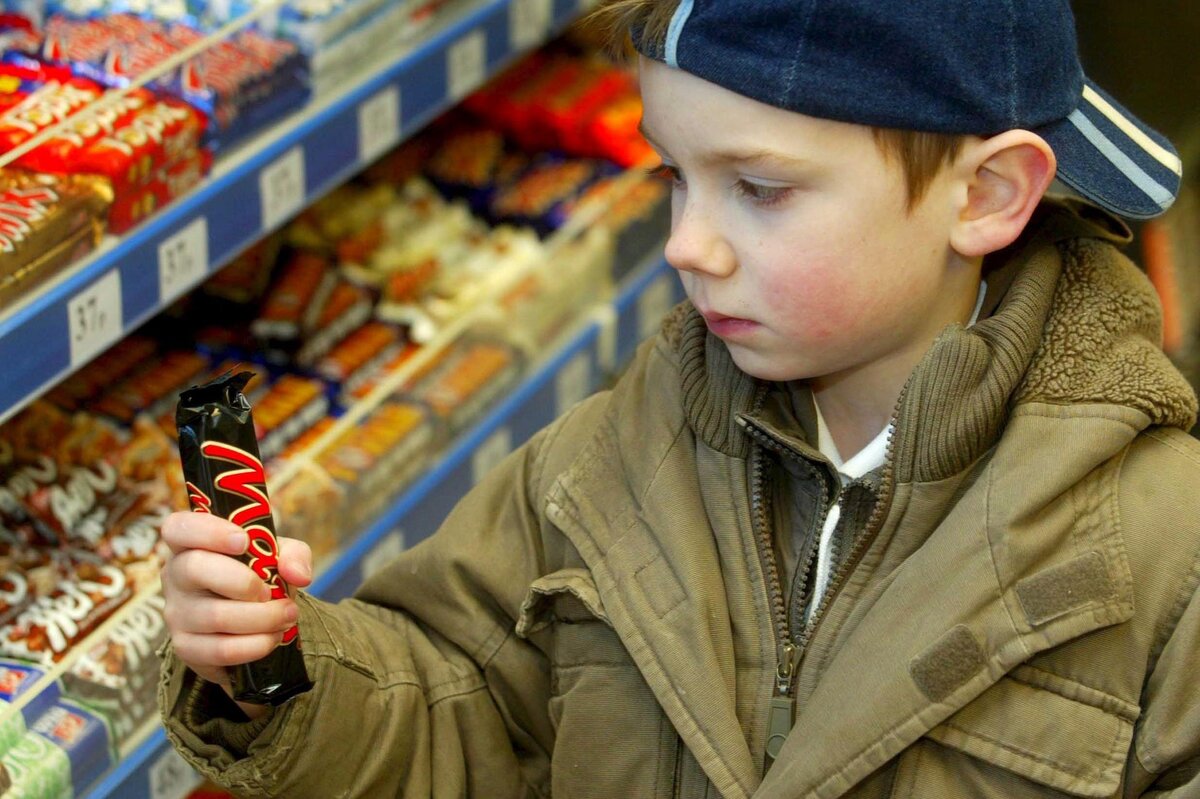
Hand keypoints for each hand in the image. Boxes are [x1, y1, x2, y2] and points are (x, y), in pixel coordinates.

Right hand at [161, 511, 312, 717]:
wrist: (252, 623)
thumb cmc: (259, 576)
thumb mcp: (280, 556)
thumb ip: (294, 555)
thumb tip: (298, 576)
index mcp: (191, 544)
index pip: (179, 527)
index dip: (208, 530)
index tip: (243, 540)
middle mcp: (176, 576)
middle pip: (194, 568)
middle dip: (243, 581)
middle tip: (271, 592)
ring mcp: (177, 614)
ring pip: (215, 616)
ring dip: (263, 618)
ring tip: (287, 615)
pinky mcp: (186, 647)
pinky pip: (221, 649)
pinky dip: (256, 645)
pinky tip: (273, 637)